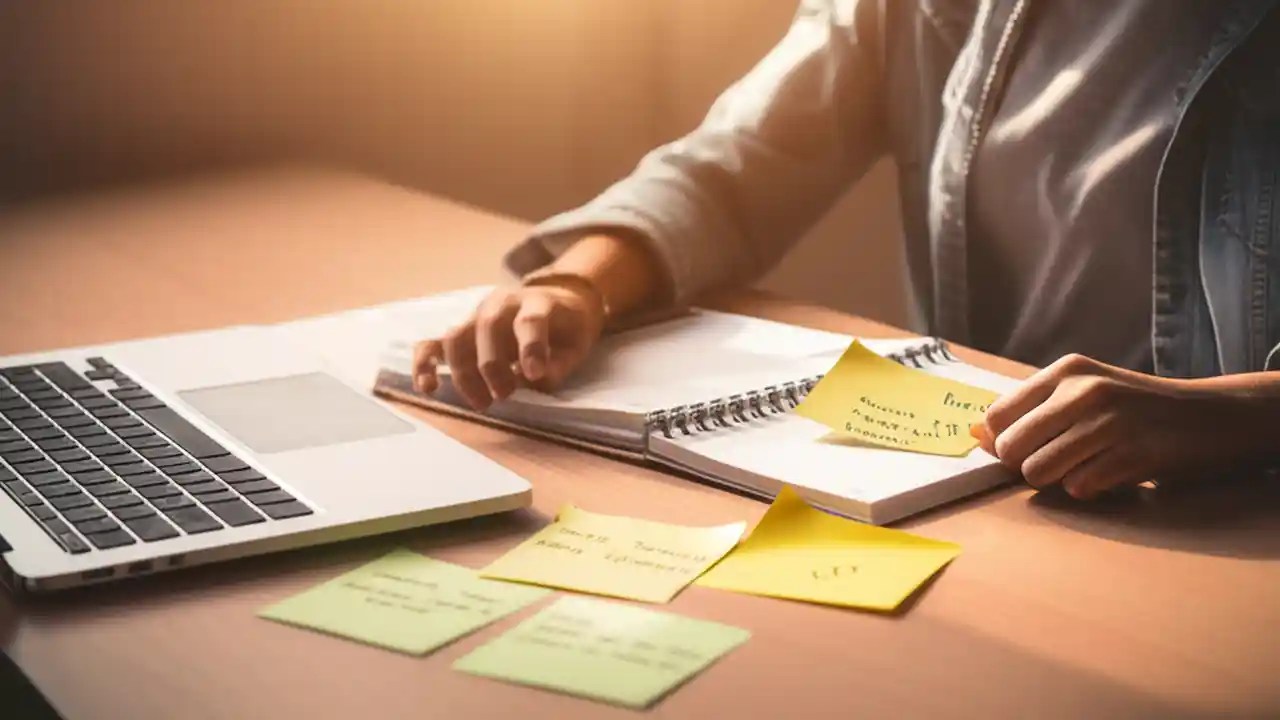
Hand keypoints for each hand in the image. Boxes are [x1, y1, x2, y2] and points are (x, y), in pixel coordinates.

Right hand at [412, 281, 605, 410]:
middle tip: (504, 395)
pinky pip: (432, 344)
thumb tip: (537, 380)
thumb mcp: (577, 344)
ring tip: (482, 402)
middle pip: (487, 327)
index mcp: (537, 302)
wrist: (556, 301)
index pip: (530, 320)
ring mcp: (476, 315)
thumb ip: (561, 363)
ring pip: (457, 336)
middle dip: (492, 365)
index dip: (531, 348)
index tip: (534, 375)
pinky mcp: (461, 330)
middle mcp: (501, 304)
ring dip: (464, 373)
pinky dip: (425, 364)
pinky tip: (428, 389)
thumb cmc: (568, 328)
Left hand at [972, 354, 1272, 499]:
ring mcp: (1110, 423)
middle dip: (1024, 466)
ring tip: (1082, 466)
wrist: (1207, 415)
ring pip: (1040, 472)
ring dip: (1055, 479)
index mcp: (1065, 371)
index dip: (1000, 443)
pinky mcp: (1133, 455)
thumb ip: (1032, 409)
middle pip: (1012, 449)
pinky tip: (1109, 472)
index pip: (997, 417)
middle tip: (1052, 462)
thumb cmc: (1132, 406)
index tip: (1018, 450)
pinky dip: (1088, 488)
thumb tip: (976, 436)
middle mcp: (1084, 391)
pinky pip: (1078, 488)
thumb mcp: (1083, 390)